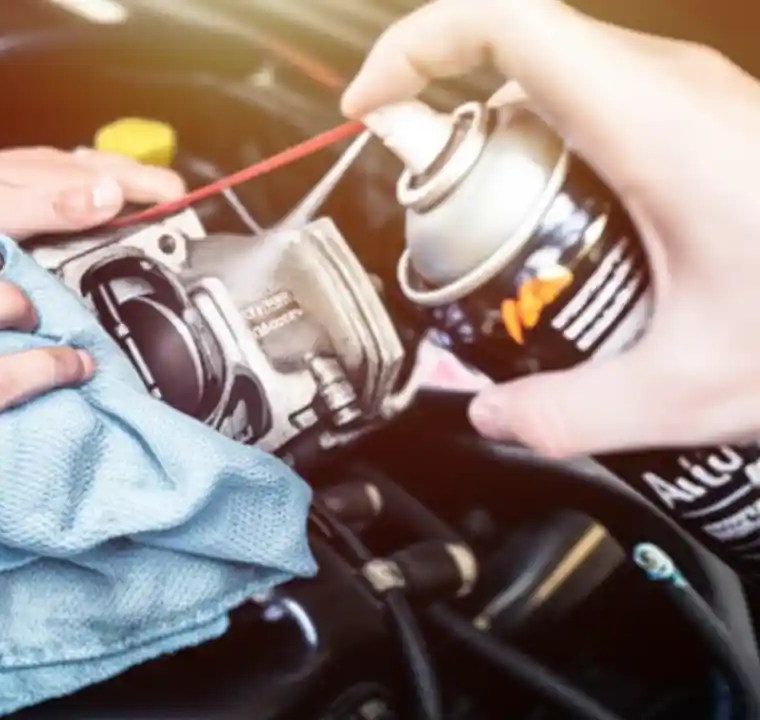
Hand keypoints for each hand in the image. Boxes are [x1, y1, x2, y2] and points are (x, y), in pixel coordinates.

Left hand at [0, 147, 185, 238]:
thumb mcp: (6, 212)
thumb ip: (58, 206)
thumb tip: (112, 196)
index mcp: (56, 174)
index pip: (127, 179)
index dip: (161, 197)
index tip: (186, 215)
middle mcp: (54, 170)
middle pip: (121, 177)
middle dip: (154, 195)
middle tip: (181, 224)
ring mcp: (43, 179)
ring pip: (103, 183)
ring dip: (131, 198)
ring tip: (154, 222)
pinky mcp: (31, 193)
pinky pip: (80, 193)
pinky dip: (102, 204)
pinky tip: (101, 223)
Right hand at [342, 0, 759, 457]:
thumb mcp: (693, 386)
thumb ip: (571, 413)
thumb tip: (493, 416)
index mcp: (650, 122)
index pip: (503, 23)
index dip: (415, 45)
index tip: (369, 107)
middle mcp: (667, 85)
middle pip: (515, 50)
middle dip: (445, 115)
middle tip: (429, 208)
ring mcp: (691, 93)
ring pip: (556, 76)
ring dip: (501, 140)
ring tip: (495, 235)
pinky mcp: (705, 115)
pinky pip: (598, 102)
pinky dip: (551, 150)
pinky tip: (568, 234)